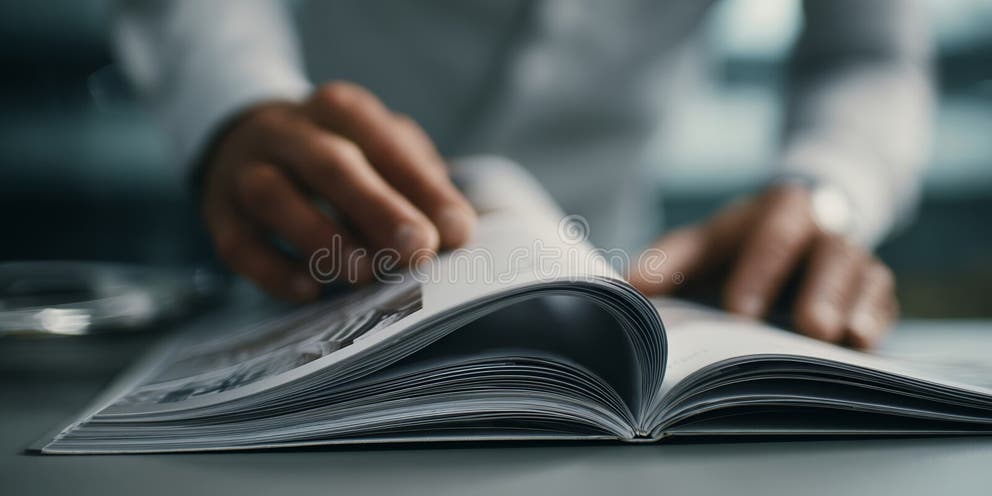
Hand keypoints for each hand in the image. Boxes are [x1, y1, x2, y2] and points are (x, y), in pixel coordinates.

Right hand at [201, 82, 475, 300]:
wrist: (246, 139)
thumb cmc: (337, 155)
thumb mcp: (381, 152)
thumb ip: (421, 186)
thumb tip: (459, 231)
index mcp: (342, 111)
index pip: (387, 146)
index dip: (425, 190)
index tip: (458, 232)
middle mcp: (288, 131)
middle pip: (331, 165)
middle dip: (378, 209)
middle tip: (416, 250)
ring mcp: (245, 168)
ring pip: (274, 196)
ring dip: (320, 237)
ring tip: (362, 274)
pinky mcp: (218, 211)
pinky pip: (239, 242)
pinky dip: (272, 269)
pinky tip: (308, 290)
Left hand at [630, 185, 897, 347]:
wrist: (794, 230)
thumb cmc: (735, 245)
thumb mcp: (701, 244)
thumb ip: (667, 262)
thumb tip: (628, 288)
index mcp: (779, 210)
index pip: (771, 234)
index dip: (758, 271)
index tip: (739, 310)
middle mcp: (824, 230)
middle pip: (828, 255)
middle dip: (819, 291)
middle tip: (810, 328)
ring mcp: (854, 259)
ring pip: (864, 277)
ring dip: (852, 308)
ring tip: (838, 339)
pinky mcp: (874, 290)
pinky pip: (882, 304)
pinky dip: (874, 323)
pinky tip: (863, 344)